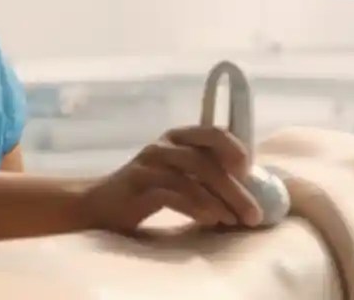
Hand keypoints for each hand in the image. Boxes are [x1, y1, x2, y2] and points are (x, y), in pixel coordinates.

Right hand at [77, 125, 263, 232]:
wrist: (99, 207)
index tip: (250, 174)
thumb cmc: (147, 193)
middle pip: (206, 161)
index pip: (213, 132)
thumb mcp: (179, 178)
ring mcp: (149, 163)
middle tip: (254, 215)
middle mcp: (164, 145)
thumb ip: (206, 175)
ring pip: (192, 176)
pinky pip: (172, 193)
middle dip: (235, 189)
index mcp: (178, 138)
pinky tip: (210, 221)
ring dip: (218, 200)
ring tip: (233, 221)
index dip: (235, 150)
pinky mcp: (137, 183)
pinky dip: (196, 207)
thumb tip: (248, 189)